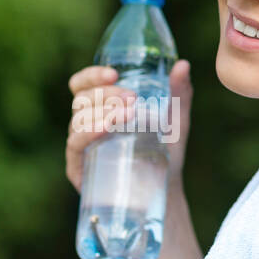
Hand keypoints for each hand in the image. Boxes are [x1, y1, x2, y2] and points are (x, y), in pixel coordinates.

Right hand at [65, 60, 191, 192]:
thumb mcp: (175, 122)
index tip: (114, 73)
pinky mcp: (78, 169)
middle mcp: (86, 125)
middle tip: (132, 97)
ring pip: (78, 119)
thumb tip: (183, 65)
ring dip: (101, 111)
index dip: (92, 75)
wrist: (164, 194)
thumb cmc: (165, 155)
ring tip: (127, 114)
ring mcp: (81, 147)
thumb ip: (179, 94)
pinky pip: (75, 144)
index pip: (83, 85)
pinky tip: (106, 128)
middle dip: (106, 93)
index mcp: (101, 108)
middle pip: (82, 99)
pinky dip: (88, 132)